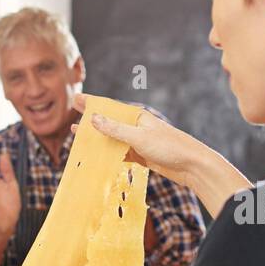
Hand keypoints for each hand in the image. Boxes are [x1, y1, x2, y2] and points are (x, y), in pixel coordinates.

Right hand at [73, 94, 248, 215]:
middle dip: (91, 120)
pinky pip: (119, 154)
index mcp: (137, 117)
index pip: (110, 108)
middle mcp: (137, 128)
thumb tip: (94, 118)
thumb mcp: (140, 137)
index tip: (76, 98)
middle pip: (109, 123)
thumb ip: (116, 129)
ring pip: (112, 139)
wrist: (192, 166)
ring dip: (97, 139)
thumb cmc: (170, 148)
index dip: (92, 103)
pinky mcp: (141, 157)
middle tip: (72, 115)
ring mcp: (138, 142)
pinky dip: (107, 155)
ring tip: (79, 137)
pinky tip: (97, 157)